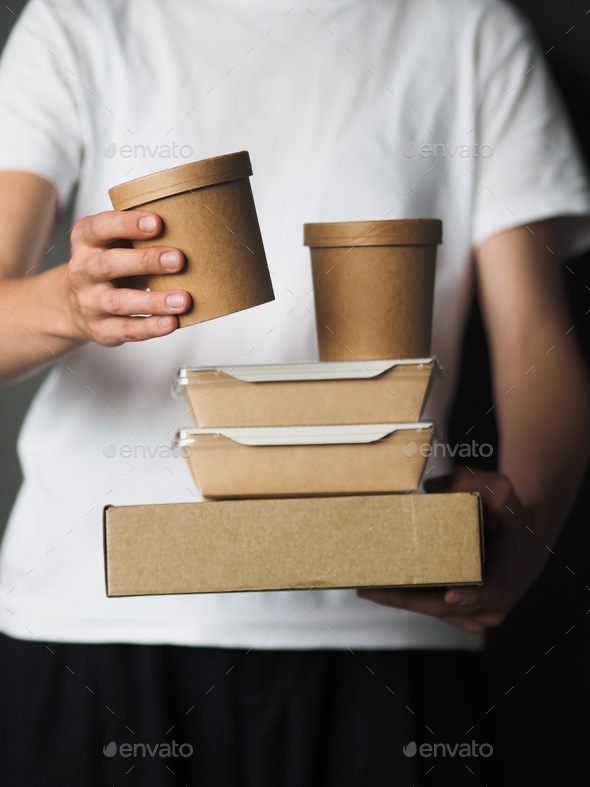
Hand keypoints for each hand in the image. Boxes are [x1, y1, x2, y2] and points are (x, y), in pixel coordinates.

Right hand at [65, 210, 190, 344]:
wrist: (76, 306)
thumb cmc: (110, 266)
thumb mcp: (114, 244)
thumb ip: (138, 236)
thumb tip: (188, 230)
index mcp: (86, 241)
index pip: (101, 227)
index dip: (127, 224)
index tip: (157, 223)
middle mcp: (81, 271)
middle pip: (109, 264)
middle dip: (145, 261)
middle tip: (179, 260)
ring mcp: (89, 302)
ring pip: (119, 302)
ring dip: (153, 301)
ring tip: (183, 300)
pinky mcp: (100, 329)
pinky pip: (126, 329)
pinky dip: (151, 327)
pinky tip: (172, 322)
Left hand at [357, 468, 551, 633]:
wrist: (524, 543)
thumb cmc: (509, 516)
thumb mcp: (498, 489)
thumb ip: (469, 481)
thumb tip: (431, 487)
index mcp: (510, 570)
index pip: (493, 586)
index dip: (471, 594)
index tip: (452, 593)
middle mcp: (497, 600)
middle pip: (448, 604)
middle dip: (407, 598)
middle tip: (371, 588)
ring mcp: (481, 613)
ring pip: (437, 610)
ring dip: (402, 601)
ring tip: (368, 588)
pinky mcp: (465, 617)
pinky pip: (434, 610)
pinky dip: (410, 599)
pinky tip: (383, 589)